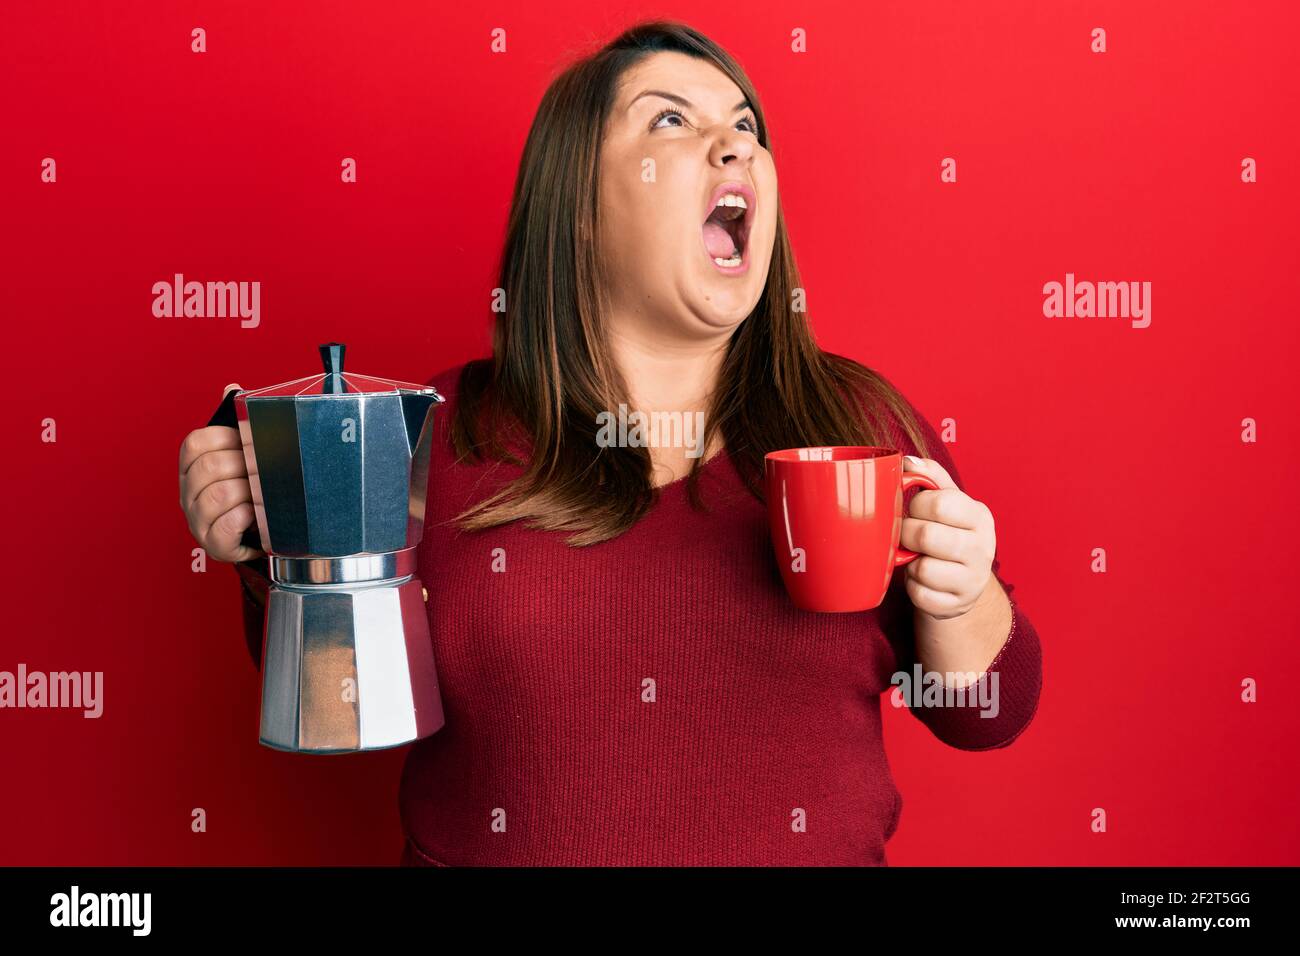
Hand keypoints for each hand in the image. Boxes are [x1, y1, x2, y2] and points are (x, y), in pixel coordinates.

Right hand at [178, 384, 264, 563]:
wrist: (261, 532)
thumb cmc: (249, 491)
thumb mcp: (242, 456)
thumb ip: (235, 424)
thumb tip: (232, 389)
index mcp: (191, 467)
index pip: (196, 443)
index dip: (226, 439)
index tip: (248, 444)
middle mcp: (188, 493)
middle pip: (209, 467)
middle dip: (244, 465)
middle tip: (266, 470)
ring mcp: (197, 520)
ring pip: (217, 496)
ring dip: (248, 492)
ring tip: (264, 494)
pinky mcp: (213, 543)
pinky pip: (224, 527)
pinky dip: (244, 518)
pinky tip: (254, 515)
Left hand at [899, 454, 996, 621]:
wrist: (963, 583)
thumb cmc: (948, 534)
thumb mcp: (947, 502)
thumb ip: (930, 477)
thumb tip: (908, 462)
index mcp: (979, 516)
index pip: (939, 503)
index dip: (916, 506)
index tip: (914, 510)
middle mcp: (982, 548)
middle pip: (926, 536)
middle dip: (906, 534)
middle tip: (907, 535)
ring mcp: (972, 580)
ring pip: (922, 568)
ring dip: (909, 563)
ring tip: (917, 557)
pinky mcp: (956, 606)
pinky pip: (919, 595)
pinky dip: (912, 587)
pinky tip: (921, 580)